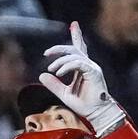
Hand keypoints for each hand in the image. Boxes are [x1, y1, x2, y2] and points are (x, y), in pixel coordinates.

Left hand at [39, 21, 123, 136]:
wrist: (96, 113)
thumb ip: (54, 84)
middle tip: (46, 53)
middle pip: (73, 49)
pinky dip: (67, 67)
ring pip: (74, 56)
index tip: (73, 25)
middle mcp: (88, 64)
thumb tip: (42, 75)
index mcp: (82, 67)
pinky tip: (59, 73)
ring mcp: (92, 67)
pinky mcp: (93, 72)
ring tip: (52, 69)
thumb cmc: (83, 104)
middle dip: (59, 48)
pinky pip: (78, 64)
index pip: (79, 48)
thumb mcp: (63, 93)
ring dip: (60, 61)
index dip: (77, 35)